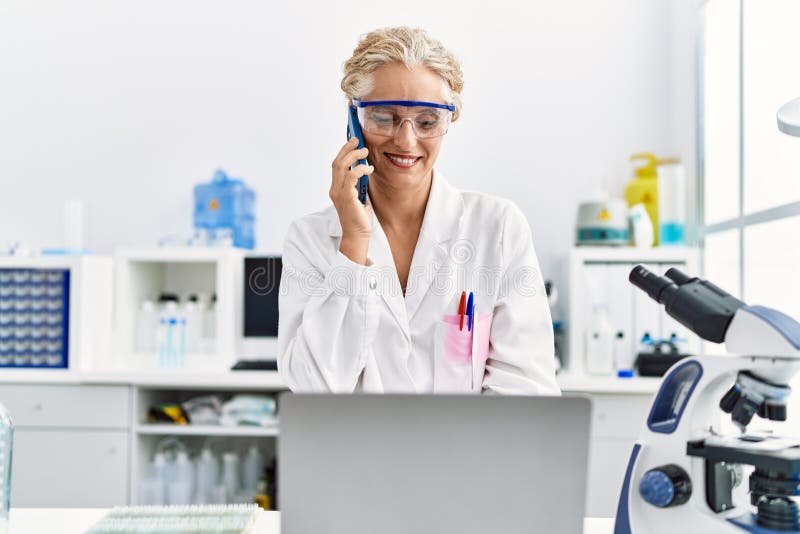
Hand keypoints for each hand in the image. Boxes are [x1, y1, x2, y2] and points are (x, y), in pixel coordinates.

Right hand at [330, 138, 373, 264]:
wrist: (358, 235)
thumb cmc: (359, 217)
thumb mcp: (358, 196)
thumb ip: (357, 183)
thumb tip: (363, 168)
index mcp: (336, 188)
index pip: (336, 165)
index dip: (343, 152)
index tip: (352, 142)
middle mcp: (334, 189)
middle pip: (337, 162)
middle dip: (347, 148)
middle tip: (358, 140)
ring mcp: (339, 193)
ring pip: (342, 166)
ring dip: (354, 156)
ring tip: (365, 152)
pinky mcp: (347, 197)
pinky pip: (351, 176)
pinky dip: (360, 169)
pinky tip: (369, 169)